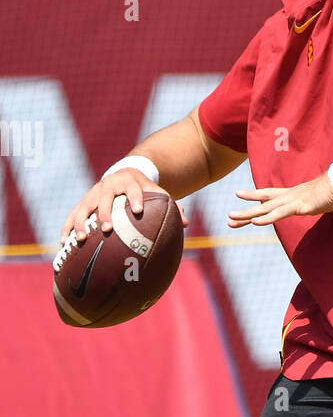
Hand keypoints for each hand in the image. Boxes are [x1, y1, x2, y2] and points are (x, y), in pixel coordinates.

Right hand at [60, 172, 188, 243]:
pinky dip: (67, 227)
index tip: (139, 210)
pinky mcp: (83, 202)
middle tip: (108, 228)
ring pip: (84, 207)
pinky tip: (63, 243)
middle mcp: (108, 186)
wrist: (124, 173)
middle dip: (105, 213)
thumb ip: (170, 206)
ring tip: (81, 239)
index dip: (135, 198)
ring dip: (81, 223)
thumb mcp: (156, 192)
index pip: (132, 189)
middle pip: (104, 198)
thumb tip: (185, 223)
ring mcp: (93, 194)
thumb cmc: (144, 189)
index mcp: (129, 182)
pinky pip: (72, 215)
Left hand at [228, 174, 332, 227]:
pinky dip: (267, 218)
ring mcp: (293, 200)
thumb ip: (313, 200)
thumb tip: (315, 201)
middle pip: (262, 203)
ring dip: (247, 215)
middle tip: (228, 217)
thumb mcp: (319, 197)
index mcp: (292, 194)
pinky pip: (279, 214)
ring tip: (231, 219)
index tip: (238, 194)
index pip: (268, 194)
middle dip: (245, 211)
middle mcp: (289, 196)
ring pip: (265, 209)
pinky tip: (255, 222)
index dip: (253, 194)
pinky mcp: (299, 206)